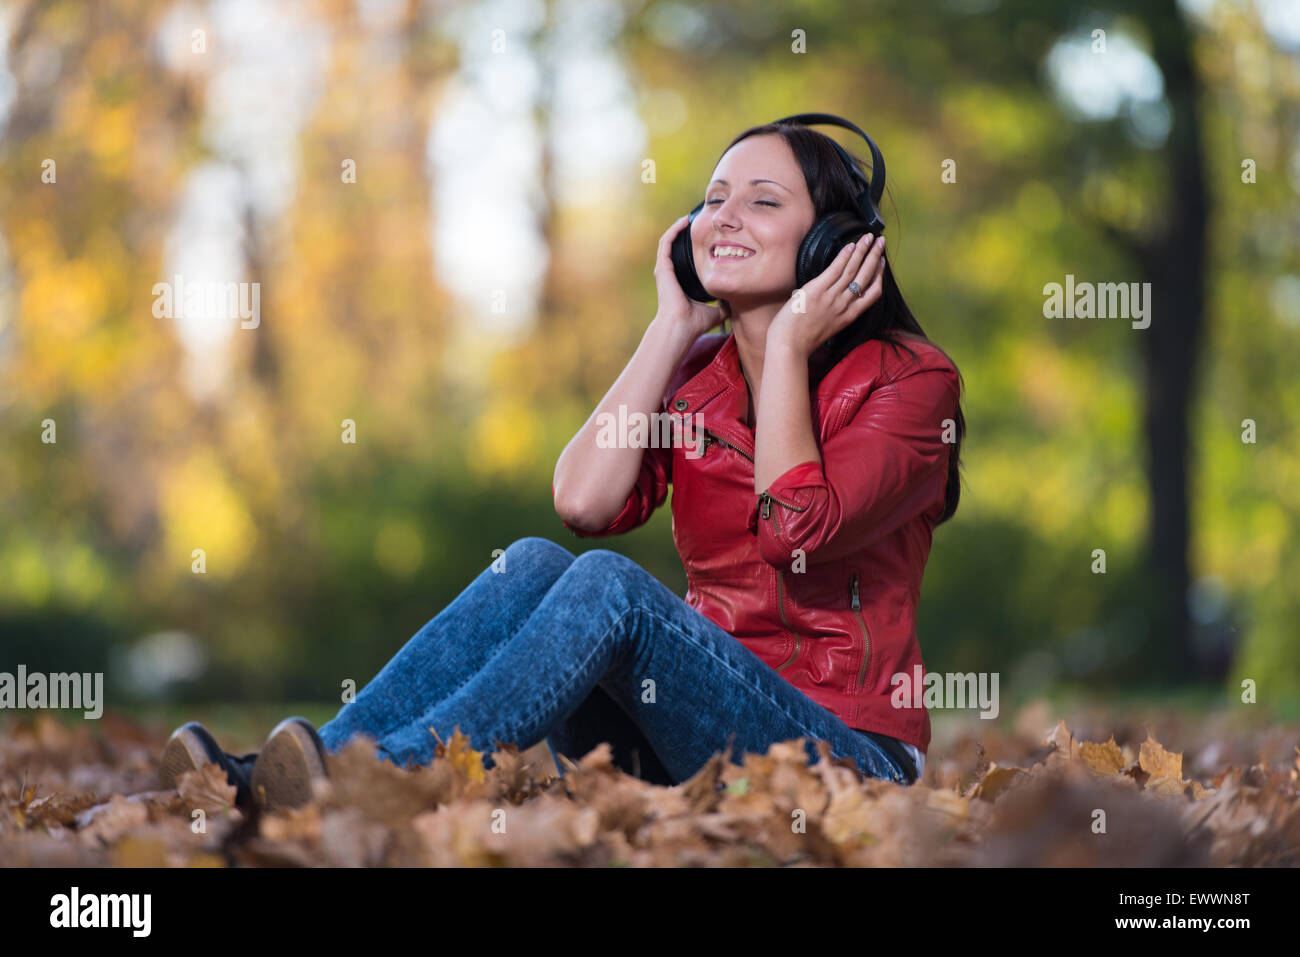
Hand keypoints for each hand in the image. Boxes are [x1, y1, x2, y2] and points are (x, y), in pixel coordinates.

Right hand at [652, 214, 731, 339]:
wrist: (680, 328)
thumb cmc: (695, 323)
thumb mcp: (716, 311)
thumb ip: (725, 305)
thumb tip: (738, 301)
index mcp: (682, 282)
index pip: (687, 259)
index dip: (696, 247)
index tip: (708, 236)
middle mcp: (671, 274)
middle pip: (677, 248)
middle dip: (688, 235)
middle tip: (701, 222)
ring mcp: (664, 270)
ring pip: (669, 241)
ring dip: (679, 228)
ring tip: (692, 217)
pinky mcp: (662, 268)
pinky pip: (665, 243)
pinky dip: (674, 231)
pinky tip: (684, 221)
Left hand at [769, 233, 885, 357]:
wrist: (789, 346)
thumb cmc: (802, 340)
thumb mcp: (826, 327)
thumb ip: (833, 312)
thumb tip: (831, 298)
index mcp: (849, 316)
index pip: (872, 293)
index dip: (879, 276)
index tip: (881, 263)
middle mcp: (844, 306)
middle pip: (866, 277)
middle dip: (875, 257)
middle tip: (880, 242)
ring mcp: (832, 297)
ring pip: (853, 270)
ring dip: (863, 250)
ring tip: (869, 237)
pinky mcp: (817, 290)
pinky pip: (835, 269)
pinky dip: (845, 256)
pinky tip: (850, 245)